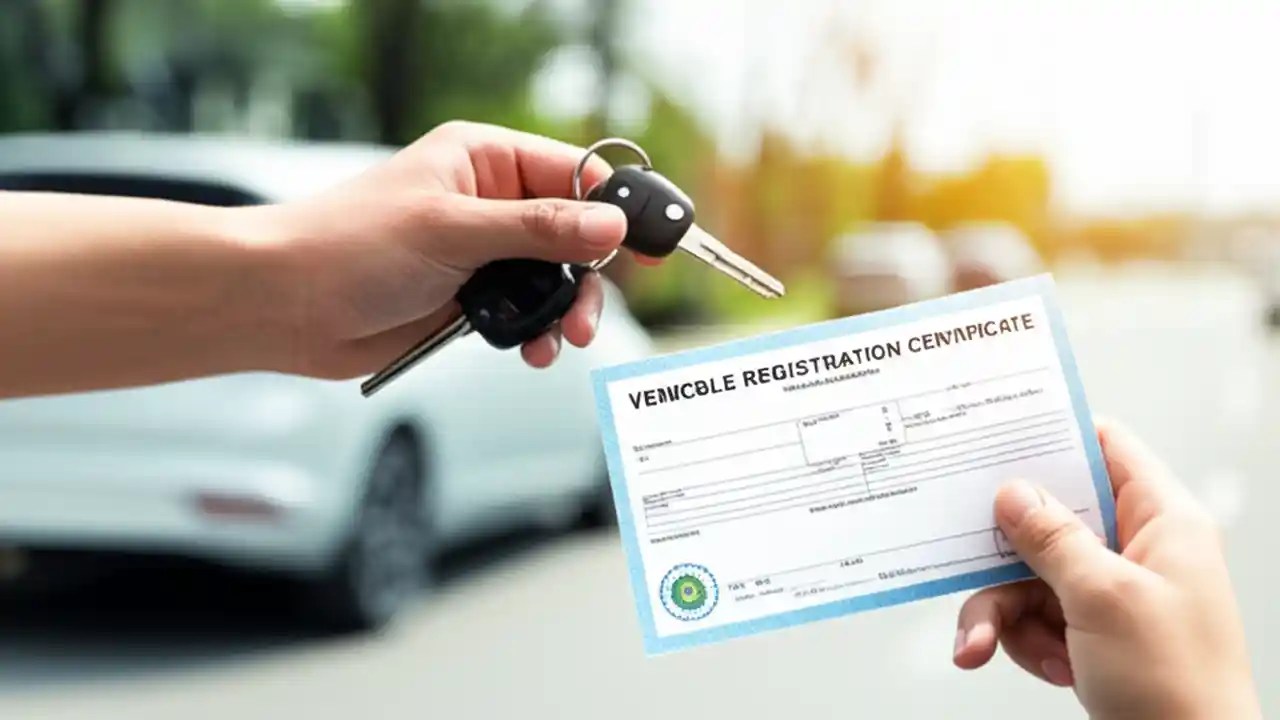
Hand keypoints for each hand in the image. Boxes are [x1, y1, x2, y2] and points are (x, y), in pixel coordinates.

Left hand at [247, 121, 629, 378]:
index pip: (573, 173)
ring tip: (561, 338)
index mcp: (483, 160)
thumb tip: (609, 227)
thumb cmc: (350, 245)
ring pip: (552, 279)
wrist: (288, 306)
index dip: (615, 207)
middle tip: (589, 312)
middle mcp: (487, 202)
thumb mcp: (453, 229)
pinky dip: (535, 333)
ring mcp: (479, 252)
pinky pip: (524, 312)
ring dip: (564, 310)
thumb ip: (538, 229)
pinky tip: (531, 350)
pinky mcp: (467, 298)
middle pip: (573, 233)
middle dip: (587, 275)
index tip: (649, 243)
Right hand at [952, 419, 1259, 718]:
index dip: (1053, 435)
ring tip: (985, 642)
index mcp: (1162, 522)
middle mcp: (1136, 549)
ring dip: (1004, 612)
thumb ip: (1053, 538)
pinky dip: (1023, 642)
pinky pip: (1032, 616)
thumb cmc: (1178, 685)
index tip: (996, 435)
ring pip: (1028, 574)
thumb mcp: (1105, 599)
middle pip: (1048, 518)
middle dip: (1004, 554)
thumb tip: (1013, 493)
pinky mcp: (1090, 631)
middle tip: (968, 558)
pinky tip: (1046, 668)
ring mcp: (1110, 592)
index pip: (1105, 447)